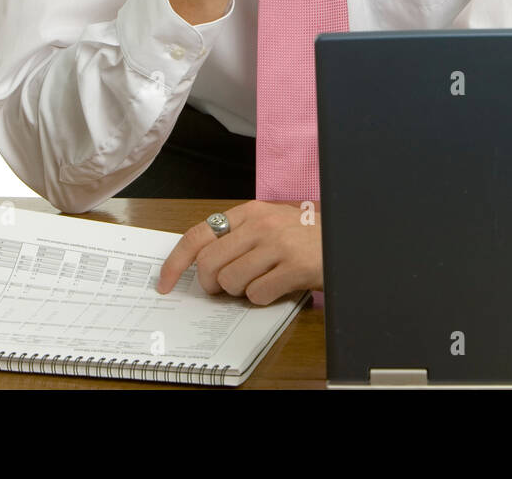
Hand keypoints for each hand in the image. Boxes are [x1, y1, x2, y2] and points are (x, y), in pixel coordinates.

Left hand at [156, 200, 321, 305]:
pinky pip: (257, 294)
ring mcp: (277, 244)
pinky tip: (278, 286)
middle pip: (210, 264)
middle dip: (212, 284)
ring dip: (241, 291)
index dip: (176, 262)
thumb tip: (201, 263)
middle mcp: (260, 224)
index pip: (198, 235)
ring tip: (262, 280)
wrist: (346, 239)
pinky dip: (263, 298)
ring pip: (231, 282)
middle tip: (225, 288)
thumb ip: (237, 236)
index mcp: (249, 212)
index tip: (165, 283)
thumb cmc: (304, 236)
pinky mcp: (294, 266)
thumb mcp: (269, 223)